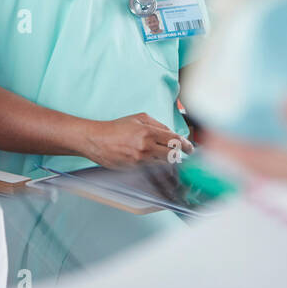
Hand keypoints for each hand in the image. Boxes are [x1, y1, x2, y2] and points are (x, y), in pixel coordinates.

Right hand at [79, 113, 193, 168]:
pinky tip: (155, 162)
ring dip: (168, 161)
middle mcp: (145, 147)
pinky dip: (156, 166)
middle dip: (179, 155)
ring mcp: (139, 160)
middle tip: (183, 155)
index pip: (175, 140)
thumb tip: (172, 133)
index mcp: (148, 132)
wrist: (96, 140)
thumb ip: (158, 124)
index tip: (190, 148)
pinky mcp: (134, 169)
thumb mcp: (139, 118)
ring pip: (163, 164)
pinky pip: (151, 169)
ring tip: (169, 158)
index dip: (186, 145)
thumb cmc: (116, 128)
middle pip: (172, 155)